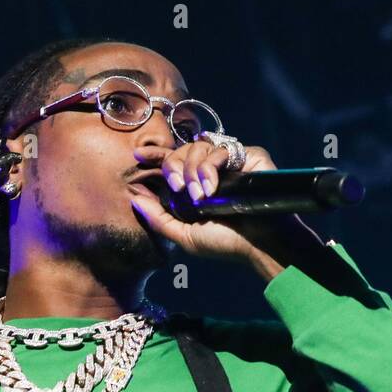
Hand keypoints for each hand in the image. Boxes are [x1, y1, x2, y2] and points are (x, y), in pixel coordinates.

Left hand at [129, 142, 323, 276]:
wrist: (259, 244)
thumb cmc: (226, 243)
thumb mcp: (184, 235)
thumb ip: (158, 218)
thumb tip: (133, 198)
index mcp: (195, 186)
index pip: (172, 163)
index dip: (155, 156)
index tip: (138, 156)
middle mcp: (211, 171)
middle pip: (181, 151)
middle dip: (175, 167)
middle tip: (180, 188)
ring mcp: (230, 163)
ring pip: (199, 146)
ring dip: (194, 170)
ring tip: (202, 195)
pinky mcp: (248, 156)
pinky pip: (222, 147)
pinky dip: (212, 166)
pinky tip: (213, 188)